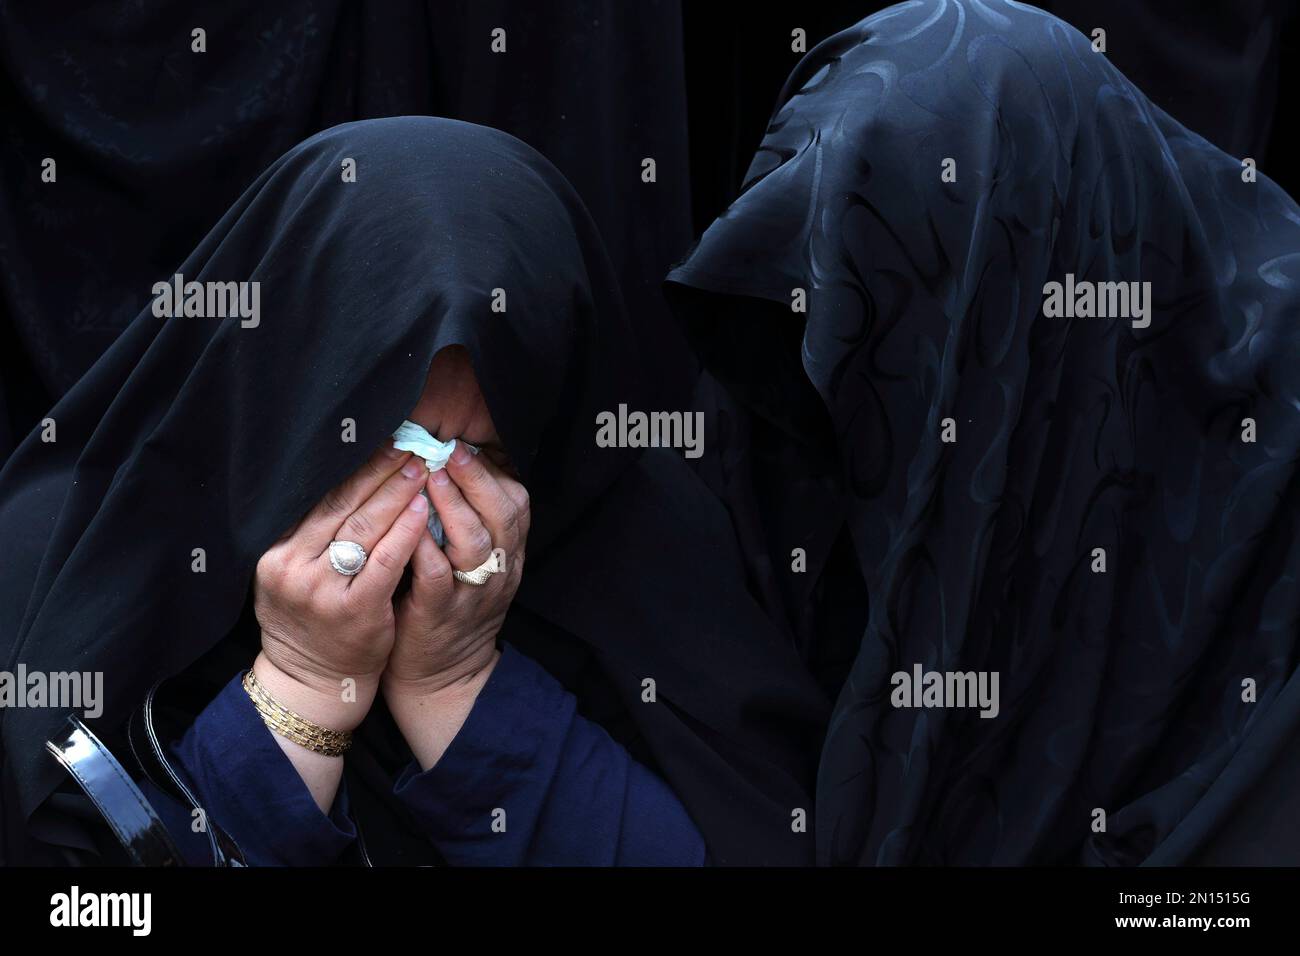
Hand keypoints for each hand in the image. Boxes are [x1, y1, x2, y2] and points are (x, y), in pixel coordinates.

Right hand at [253, 442, 431, 730]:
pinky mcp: (354, 610)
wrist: (312, 680)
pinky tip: (424, 508)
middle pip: (343, 506)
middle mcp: (292, 567)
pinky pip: (385, 560)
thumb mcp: (293, 574)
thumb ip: (309, 534)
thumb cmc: (311, 620)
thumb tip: (346, 477)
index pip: (319, 498)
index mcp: (275, 552)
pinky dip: (406, 531)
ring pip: (365, 528)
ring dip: (397, 492)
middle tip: (409, 446)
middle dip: (379, 472)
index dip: (353, 468)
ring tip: (421, 468)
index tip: (381, 442)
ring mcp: (322, 590)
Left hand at [382, 441, 528, 767]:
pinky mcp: (439, 614)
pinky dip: (424, 547)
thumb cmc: (449, 605)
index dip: (494, 471)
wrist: (443, 675)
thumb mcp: (474, 562)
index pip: (516, 501)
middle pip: (501, 514)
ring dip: (453, 505)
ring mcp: (470, 593)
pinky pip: (436, 576)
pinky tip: (407, 525)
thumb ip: (469, 520)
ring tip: (431, 475)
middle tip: (449, 449)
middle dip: (476, 477)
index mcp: (507, 553)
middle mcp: (497, 569)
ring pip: (473, 542)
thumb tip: (448, 464)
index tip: (466, 443)